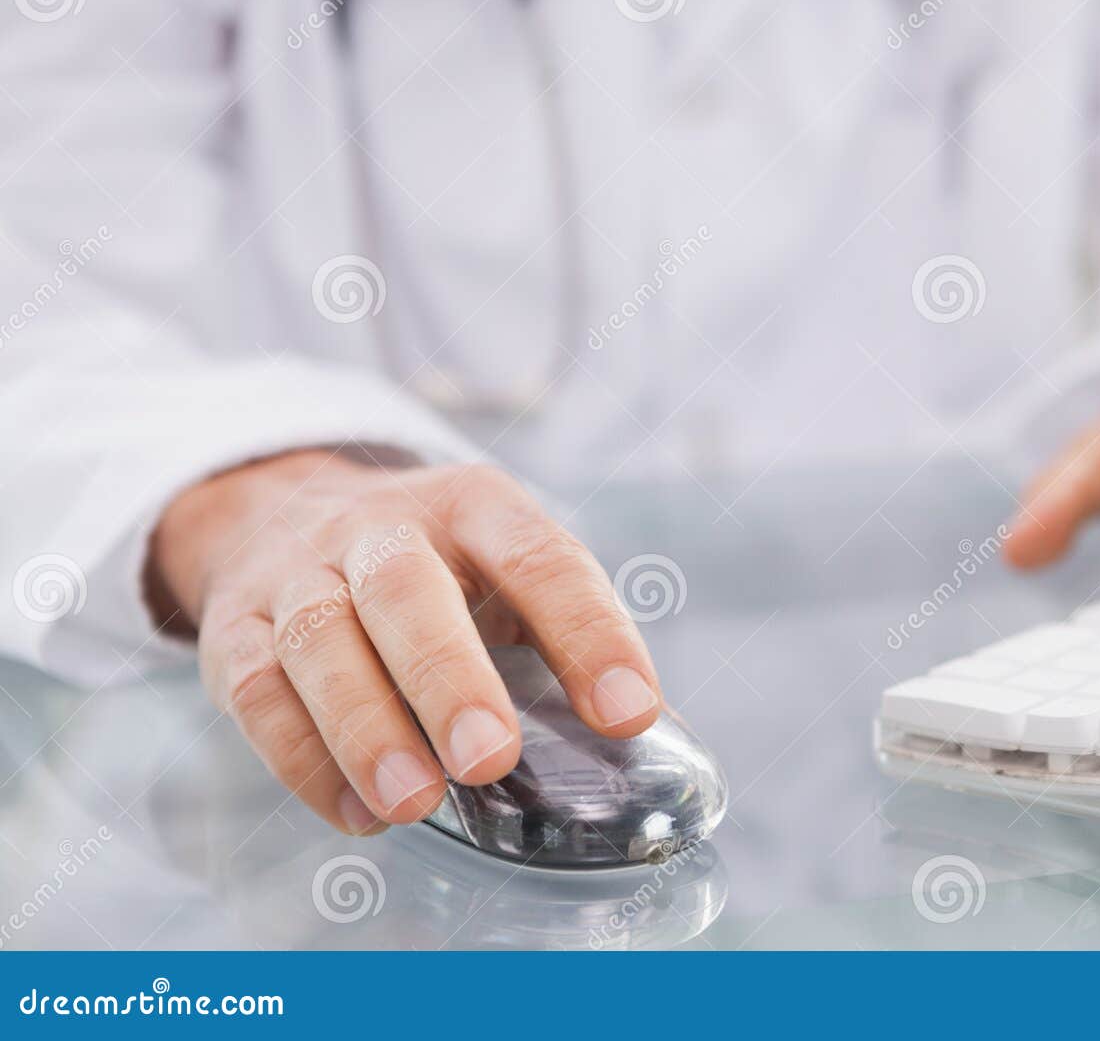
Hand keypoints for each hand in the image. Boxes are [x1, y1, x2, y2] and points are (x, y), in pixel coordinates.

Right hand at [149, 450, 659, 834]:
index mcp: (473, 505)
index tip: (627, 713)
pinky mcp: (236, 629)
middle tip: (490, 759)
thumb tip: (646, 740)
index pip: (539, 557)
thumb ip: (560, 639)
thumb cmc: (429, 565)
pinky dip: (305, 760)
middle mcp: (380, 527)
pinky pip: (259, 693)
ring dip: (367, 728)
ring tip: (415, 802)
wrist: (280, 509)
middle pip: (406, 588)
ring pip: (320, 640)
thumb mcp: (500, 567)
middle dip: (448, 677)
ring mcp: (298, 573)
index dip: (588, 634)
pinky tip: (358, 812)